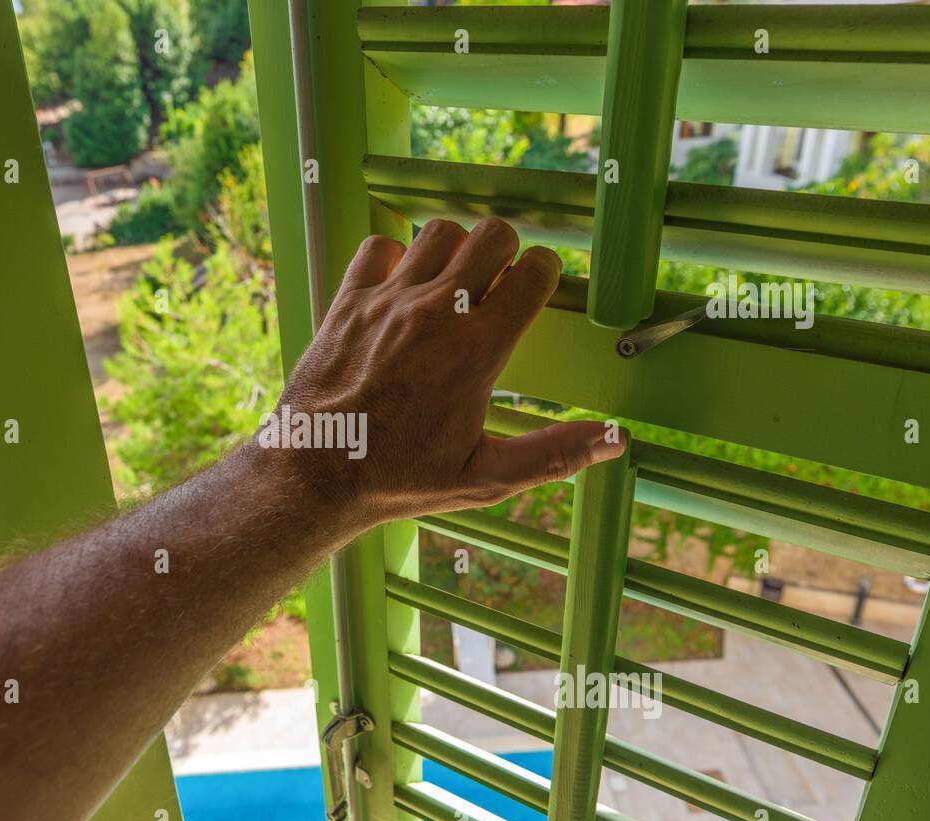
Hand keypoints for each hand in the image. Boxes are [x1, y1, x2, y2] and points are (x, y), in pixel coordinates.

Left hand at [263, 217, 626, 529]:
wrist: (314, 475)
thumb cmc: (398, 478)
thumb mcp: (485, 477)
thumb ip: (553, 454)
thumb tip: (614, 442)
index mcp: (478, 351)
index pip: (534, 273)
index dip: (544, 275)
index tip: (535, 291)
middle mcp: (437, 314)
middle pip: (492, 234)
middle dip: (505, 253)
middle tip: (495, 286)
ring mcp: (389, 301)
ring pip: (439, 232)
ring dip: (453, 251)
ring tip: (450, 285)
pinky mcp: (349, 300)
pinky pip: (378, 246)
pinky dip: (393, 258)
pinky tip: (399, 289)